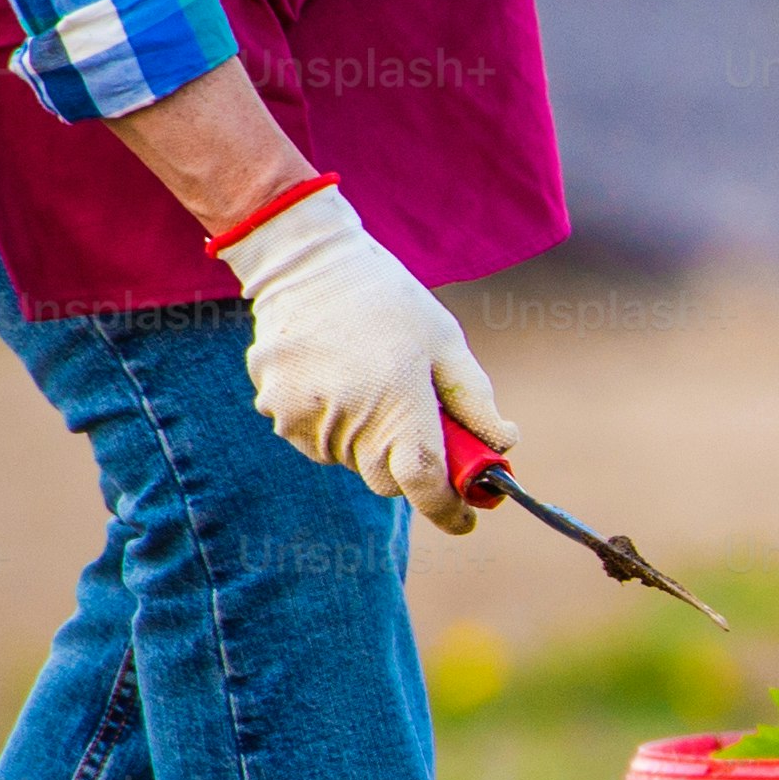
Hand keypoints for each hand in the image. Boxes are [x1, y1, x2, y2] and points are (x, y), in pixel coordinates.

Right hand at [217, 184, 508, 531]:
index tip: (468, 517)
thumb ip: (475, 403)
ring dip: (371, 442)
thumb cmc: (390, 302)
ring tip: (372, 383)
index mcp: (398, 403)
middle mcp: (347, 419)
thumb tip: (504, 447)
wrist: (306, 262)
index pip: (423, 482)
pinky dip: (336, 427)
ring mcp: (303, 417)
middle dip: (412, 467)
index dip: (449, 509)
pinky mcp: (274, 409)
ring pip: (351, 461)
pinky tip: (339, 380)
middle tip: (421, 426)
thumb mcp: (447, 345)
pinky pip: (317, 441)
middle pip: (388, 480)